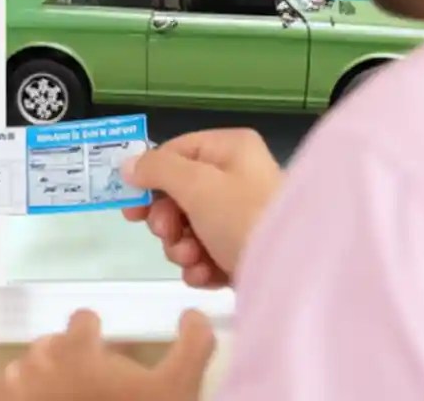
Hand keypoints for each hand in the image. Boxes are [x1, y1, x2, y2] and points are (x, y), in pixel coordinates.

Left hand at [0, 308, 215, 400]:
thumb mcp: (177, 390)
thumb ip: (192, 347)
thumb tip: (195, 314)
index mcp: (75, 349)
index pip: (83, 319)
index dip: (97, 336)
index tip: (106, 354)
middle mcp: (37, 362)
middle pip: (54, 344)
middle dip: (72, 360)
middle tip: (95, 389)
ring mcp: (14, 388)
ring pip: (29, 369)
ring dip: (46, 380)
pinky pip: (11, 393)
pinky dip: (26, 399)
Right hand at [122, 129, 282, 287]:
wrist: (295, 274)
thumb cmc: (244, 218)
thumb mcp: (196, 185)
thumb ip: (157, 170)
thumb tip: (129, 164)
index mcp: (230, 150)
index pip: (174, 152)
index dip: (149, 178)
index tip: (131, 206)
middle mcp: (237, 178)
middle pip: (178, 194)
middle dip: (168, 220)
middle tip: (168, 233)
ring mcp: (241, 217)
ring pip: (188, 227)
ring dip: (181, 246)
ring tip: (193, 258)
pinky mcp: (243, 252)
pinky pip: (206, 253)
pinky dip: (199, 265)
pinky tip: (205, 273)